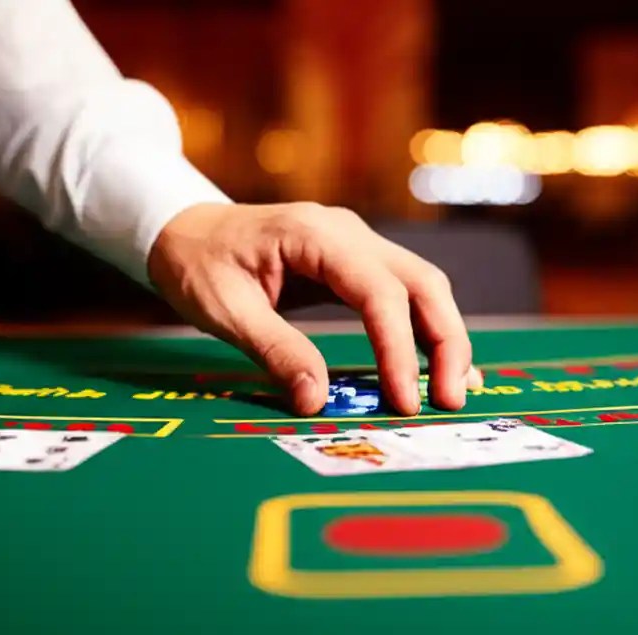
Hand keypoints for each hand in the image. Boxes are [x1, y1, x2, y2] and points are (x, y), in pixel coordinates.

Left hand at [148, 202, 481, 415]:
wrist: (183, 229)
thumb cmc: (197, 265)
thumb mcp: (225, 311)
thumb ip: (275, 351)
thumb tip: (317, 402)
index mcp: (315, 236)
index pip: (379, 293)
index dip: (398, 350)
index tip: (403, 400)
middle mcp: (348, 233)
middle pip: (422, 283)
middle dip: (446, 343)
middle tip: (451, 400)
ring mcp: (357, 244)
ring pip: (423, 286)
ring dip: (444, 339)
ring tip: (454, 392)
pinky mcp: (357, 263)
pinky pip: (404, 294)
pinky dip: (425, 330)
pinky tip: (441, 367)